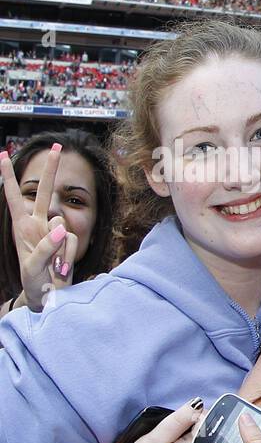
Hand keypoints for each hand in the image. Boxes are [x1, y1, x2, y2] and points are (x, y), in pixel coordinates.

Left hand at [2, 145, 77, 311]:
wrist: (48, 296)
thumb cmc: (32, 281)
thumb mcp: (32, 266)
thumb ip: (47, 247)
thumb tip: (61, 229)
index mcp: (22, 226)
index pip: (15, 196)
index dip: (8, 175)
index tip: (2, 154)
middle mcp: (38, 224)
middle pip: (46, 192)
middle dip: (52, 170)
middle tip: (59, 146)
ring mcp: (54, 233)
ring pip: (63, 224)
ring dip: (58, 249)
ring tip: (52, 267)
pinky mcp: (68, 242)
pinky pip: (72, 240)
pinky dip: (67, 255)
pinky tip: (61, 268)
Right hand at [120, 401, 204, 442]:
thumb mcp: (157, 438)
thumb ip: (179, 420)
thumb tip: (198, 403)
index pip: (209, 420)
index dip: (191, 414)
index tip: (175, 424)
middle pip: (208, 429)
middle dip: (191, 424)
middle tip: (171, 435)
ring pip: (203, 438)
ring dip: (189, 434)